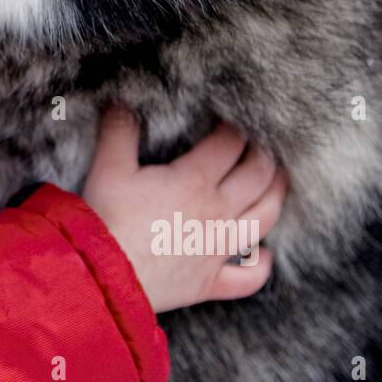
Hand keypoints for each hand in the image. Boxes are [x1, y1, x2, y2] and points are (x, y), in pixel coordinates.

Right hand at [82, 106, 287, 313]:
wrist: (103, 276)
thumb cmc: (107, 220)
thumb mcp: (109, 168)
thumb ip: (119, 130)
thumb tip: (120, 100)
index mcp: (195, 181)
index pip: (230, 144)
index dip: (235, 126)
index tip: (232, 116)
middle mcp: (217, 212)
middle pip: (257, 176)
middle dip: (264, 154)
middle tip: (263, 143)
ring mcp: (217, 249)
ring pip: (264, 218)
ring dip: (276, 196)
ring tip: (278, 181)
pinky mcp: (210, 282)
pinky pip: (249, 278)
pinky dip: (261, 265)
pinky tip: (264, 254)